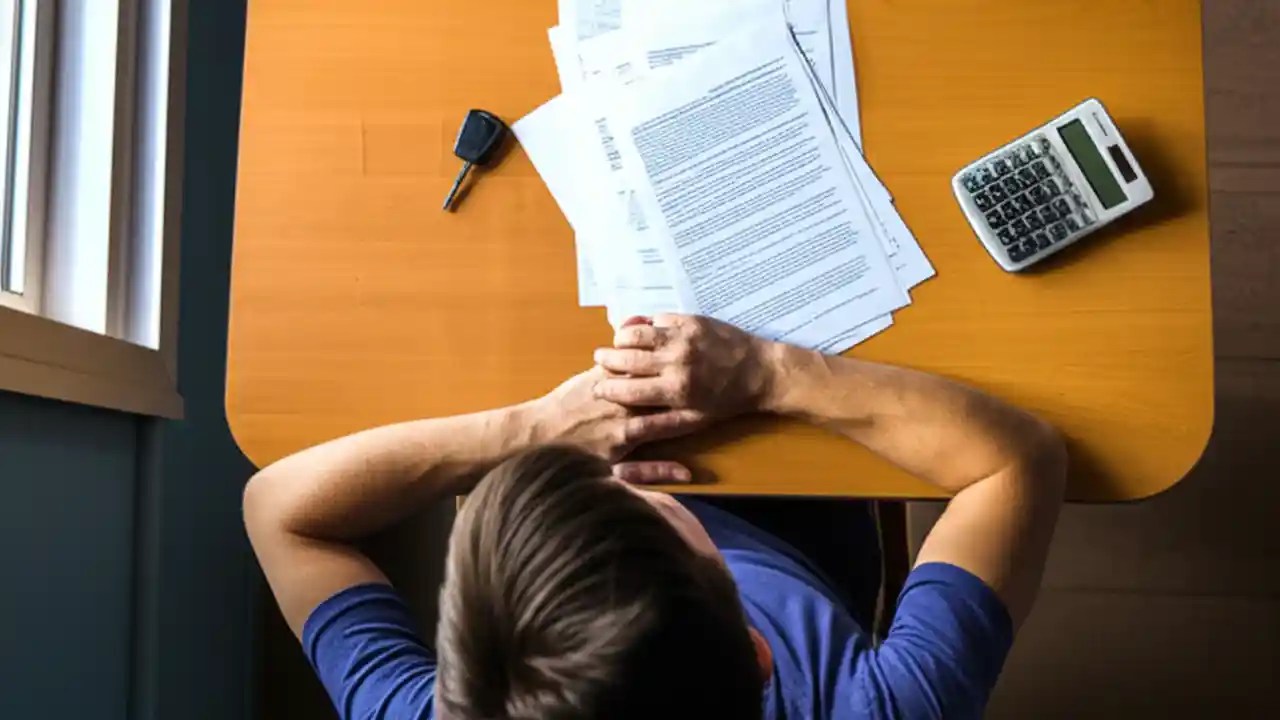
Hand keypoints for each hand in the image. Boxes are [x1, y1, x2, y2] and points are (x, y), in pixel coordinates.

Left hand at [529, 366, 702, 482]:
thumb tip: (687, 474)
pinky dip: (634, 352)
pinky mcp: (596, 376)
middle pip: (661, 392)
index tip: (712, 404)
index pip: (673, 420)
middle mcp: (625, 410)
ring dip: (658, 363)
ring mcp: (611, 391)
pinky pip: (622, 363)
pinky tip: (647, 345)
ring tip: (676, 354)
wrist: (539, 435)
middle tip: (699, 368)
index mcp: (633, 434)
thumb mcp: (616, 472)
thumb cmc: (577, 457)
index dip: (695, 411)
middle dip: (682, 379)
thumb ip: (653, 472)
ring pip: (643, 373)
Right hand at [592, 315, 776, 417]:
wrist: (761, 371)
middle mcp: (675, 362)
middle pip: (625, 359)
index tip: (597, 387)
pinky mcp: (690, 320)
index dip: (606, 388)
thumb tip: (628, 425)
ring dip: (620, 338)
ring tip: (616, 344)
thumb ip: (659, 424)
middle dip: (606, 359)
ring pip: (636, 334)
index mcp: (674, 391)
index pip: (625, 389)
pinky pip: (656, 318)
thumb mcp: (693, 420)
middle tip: (600, 360)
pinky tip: (641, 329)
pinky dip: (643, 323)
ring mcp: (682, 337)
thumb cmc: (726, 401)